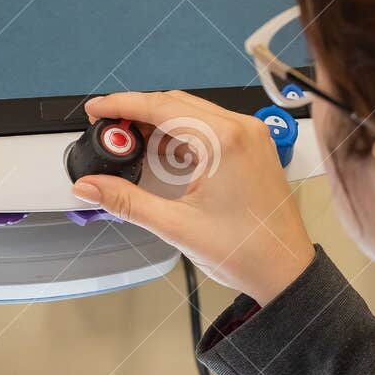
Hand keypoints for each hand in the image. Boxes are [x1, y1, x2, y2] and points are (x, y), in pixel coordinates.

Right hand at [74, 91, 315, 304]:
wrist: (284, 271)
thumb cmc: (247, 251)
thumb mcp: (175, 225)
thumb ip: (126, 200)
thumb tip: (90, 188)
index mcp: (224, 140)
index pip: (160, 106)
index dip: (122, 105)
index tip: (97, 110)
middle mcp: (241, 130)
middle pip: (176, 104)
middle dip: (138, 114)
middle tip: (110, 132)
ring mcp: (251, 137)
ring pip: (193, 113)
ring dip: (160, 125)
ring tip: (133, 147)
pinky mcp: (253, 149)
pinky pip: (211, 128)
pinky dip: (183, 136)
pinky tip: (164, 155)